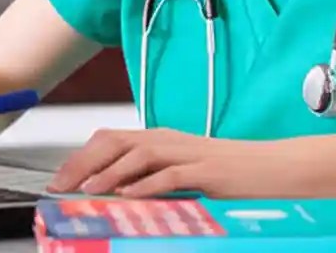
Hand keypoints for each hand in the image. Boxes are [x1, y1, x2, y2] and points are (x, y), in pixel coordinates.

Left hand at [47, 128, 297, 198]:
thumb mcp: (183, 175)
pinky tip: (131, 196)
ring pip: (139, 154)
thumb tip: (114, 193)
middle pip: (116, 141)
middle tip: (61, 185)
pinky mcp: (208, 170)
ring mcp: (189, 153)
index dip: (80, 157)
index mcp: (161, 140)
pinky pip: (172, 174)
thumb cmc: (231, 175)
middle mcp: (170, 141)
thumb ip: (150, 178)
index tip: (59, 179)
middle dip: (84, 162)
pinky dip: (148, 184)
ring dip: (109, 172)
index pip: (110, 140)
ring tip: (89, 189)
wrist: (276, 169)